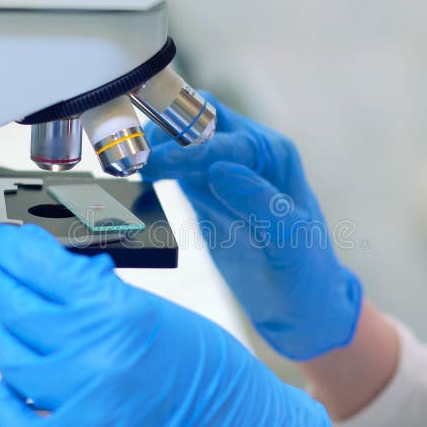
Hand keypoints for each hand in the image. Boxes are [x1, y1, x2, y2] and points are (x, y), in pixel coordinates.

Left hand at [0, 224, 331, 426]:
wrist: (233, 423)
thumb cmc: (205, 364)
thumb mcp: (151, 308)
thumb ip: (97, 293)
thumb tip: (53, 272)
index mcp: (121, 316)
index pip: (43, 271)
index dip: (13, 249)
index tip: (0, 239)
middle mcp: (97, 361)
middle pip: (20, 312)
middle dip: (5, 281)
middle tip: (3, 267)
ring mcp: (86, 408)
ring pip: (14, 362)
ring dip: (11, 335)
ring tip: (25, 323)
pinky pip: (19, 424)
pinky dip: (9, 400)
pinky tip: (16, 383)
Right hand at [142, 94, 362, 360]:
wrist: (300, 305)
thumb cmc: (306, 271)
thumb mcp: (290, 239)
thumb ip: (258, 201)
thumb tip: (219, 167)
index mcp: (271, 156)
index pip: (220, 139)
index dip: (184, 146)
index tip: (151, 157)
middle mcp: (246, 154)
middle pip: (196, 121)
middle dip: (163, 125)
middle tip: (127, 144)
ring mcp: (222, 173)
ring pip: (180, 141)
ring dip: (151, 145)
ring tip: (120, 159)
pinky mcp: (203, 196)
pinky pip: (173, 170)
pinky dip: (151, 168)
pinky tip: (131, 175)